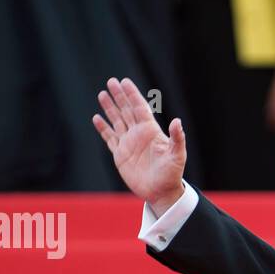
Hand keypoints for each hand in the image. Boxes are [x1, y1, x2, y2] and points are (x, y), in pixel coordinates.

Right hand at [92, 77, 185, 214]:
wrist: (161, 192)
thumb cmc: (172, 174)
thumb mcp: (177, 155)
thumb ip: (177, 138)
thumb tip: (177, 121)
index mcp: (151, 131)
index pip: (139, 108)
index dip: (132, 95)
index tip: (125, 82)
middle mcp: (138, 134)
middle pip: (126, 110)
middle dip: (119, 96)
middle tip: (111, 81)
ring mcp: (128, 143)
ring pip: (117, 121)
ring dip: (109, 108)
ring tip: (102, 94)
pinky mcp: (120, 155)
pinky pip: (109, 138)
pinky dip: (103, 128)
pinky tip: (97, 118)